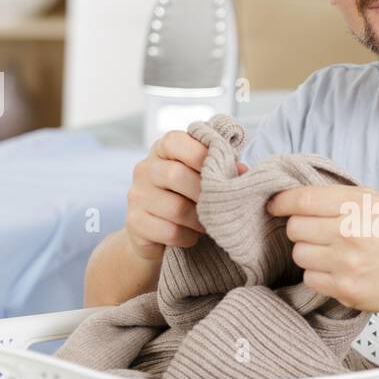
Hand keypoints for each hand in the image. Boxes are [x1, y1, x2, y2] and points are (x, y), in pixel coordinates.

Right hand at [124, 131, 246, 260]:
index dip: (201, 154)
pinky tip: (192, 236)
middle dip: (205, 193)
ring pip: (175, 208)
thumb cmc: (189, 198)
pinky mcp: (134, 222)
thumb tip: (244, 171)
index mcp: (162, 150)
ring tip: (210, 224)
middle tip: (221, 205)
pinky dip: (188, 237)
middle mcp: (144, 169)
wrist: (156, 234)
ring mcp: (136, 196)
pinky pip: (169, 231)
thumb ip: (223, 168)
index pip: (175, 142)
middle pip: (175, 175)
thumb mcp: (203, 177)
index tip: (221, 171)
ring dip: (200, 220)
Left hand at [265, 184, 378, 312]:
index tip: (274, 205)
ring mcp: (347, 263)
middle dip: (300, 229)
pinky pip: (310, 278)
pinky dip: (318, 275)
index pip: (302, 200)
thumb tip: (291, 197)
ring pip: (299, 254)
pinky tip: (338, 270)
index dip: (281, 202)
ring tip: (330, 252)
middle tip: (316, 232)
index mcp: (357, 205)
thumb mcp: (372, 201)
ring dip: (308, 252)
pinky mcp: (345, 289)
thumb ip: (335, 196)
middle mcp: (350, 232)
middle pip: (295, 228)